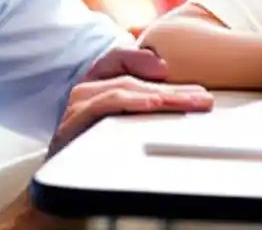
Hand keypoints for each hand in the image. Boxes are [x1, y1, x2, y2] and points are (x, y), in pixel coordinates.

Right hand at [48, 48, 213, 155]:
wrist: (58, 201)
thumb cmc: (91, 165)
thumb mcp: (118, 130)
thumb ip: (138, 110)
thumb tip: (179, 101)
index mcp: (94, 89)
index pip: (119, 60)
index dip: (145, 59)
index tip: (175, 71)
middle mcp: (83, 93)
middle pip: (132, 79)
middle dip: (172, 88)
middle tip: (202, 98)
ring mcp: (76, 107)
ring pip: (123, 88)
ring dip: (161, 96)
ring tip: (188, 102)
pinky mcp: (72, 125)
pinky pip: (104, 105)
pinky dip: (130, 102)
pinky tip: (152, 104)